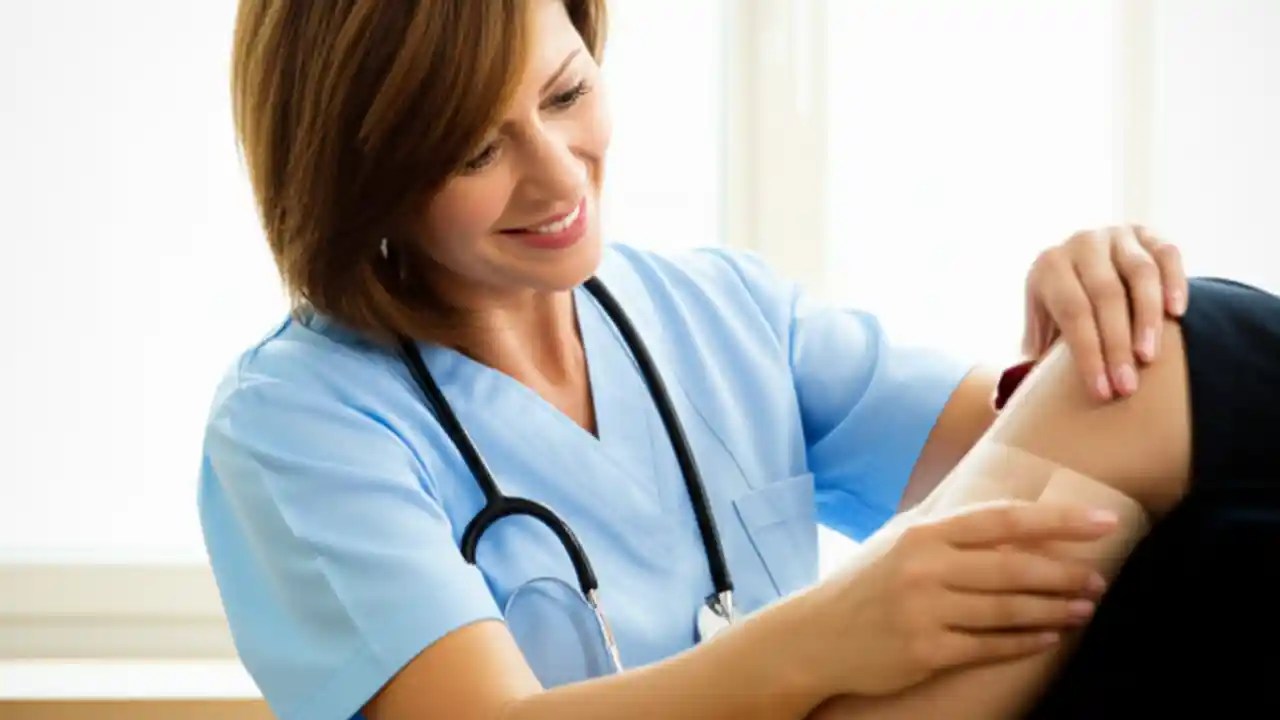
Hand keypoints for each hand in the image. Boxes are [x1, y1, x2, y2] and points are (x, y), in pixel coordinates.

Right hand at [804, 500, 1115, 697]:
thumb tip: (999, 499)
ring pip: (1008, 610)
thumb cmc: (864, 584)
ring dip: (1055, 609)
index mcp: (923, 533)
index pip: (1003, 520)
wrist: (815, 636)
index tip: (1102, 521)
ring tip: (1085, 607)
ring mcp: (925, 612)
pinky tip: (1050, 637)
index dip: (1058, 519)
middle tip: (1099, 577)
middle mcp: (924, 568)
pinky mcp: (926, 653)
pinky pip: (989, 647)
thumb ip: (944, 520)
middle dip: (1065, 573)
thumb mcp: (896, 539)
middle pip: (1013, 567)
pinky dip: (1025, 642)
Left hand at [1023, 225, 1187, 399]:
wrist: (1082, 267)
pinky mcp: (1147, 233)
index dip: (1087, 353)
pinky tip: (1176, 314)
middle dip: (1116, 345)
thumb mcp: (1041, 326)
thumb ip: (1034, 353)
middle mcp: (1080, 244)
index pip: (1071, 311)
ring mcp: (1116, 235)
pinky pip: (1166, 254)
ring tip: (1149, 358)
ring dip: (1147, 318)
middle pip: (1105, 294)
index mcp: (1048, 267)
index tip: (1102, 392)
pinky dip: (1174, 281)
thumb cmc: (1061, 312)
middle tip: (1127, 386)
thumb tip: (1016, 396)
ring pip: (1139, 273)